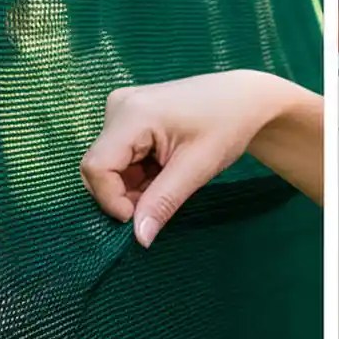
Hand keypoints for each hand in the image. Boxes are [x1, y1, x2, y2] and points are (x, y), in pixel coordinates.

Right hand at [79, 69, 322, 246]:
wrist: (242, 99)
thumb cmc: (226, 125)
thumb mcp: (197, 169)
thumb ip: (162, 203)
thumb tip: (139, 239)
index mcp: (132, 113)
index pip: (97, 167)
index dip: (111, 200)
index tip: (139, 217)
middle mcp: (118, 106)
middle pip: (100, 168)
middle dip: (124, 195)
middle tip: (160, 202)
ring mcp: (120, 109)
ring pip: (110, 166)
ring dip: (134, 186)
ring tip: (170, 181)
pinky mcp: (126, 117)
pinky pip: (120, 158)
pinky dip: (139, 175)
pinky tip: (164, 171)